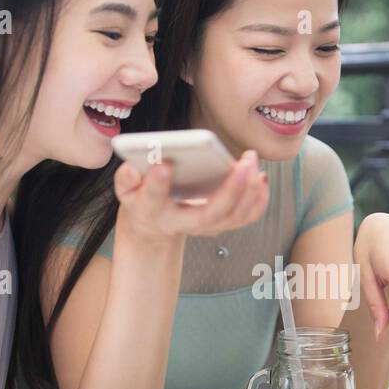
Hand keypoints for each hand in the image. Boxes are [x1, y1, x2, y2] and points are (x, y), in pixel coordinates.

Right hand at [114, 150, 267, 241]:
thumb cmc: (142, 196)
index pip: (154, 199)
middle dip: (230, 189)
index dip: (157, 184)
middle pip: (209, 214)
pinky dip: (258, 200)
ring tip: (252, 161)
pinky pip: (246, 217)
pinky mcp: (221, 224)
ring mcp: (205, 227)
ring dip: (249, 191)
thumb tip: (134, 167)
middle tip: (243, 163)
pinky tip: (260, 177)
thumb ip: (127, 177)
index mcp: (152, 210)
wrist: (154, 223)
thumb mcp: (127, 187)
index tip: (165, 164)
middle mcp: (181, 223)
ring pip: (233, 216)